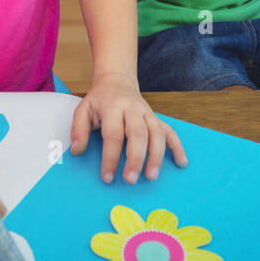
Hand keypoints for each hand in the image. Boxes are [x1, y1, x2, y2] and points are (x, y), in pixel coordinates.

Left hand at [70, 74, 186, 182]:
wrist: (117, 81)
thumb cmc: (99, 100)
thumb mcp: (83, 110)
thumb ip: (78, 130)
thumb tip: (77, 151)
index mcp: (113, 107)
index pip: (113, 134)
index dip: (110, 157)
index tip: (107, 177)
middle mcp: (133, 109)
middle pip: (138, 134)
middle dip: (135, 158)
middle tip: (130, 179)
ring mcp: (147, 113)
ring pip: (157, 134)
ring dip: (156, 156)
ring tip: (151, 176)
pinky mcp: (156, 118)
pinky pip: (170, 132)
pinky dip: (178, 147)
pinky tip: (182, 162)